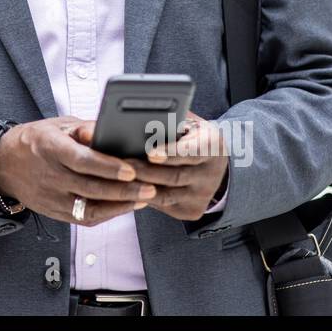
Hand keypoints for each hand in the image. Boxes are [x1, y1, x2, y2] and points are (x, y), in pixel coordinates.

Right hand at [0, 116, 154, 225]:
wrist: (4, 165)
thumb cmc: (36, 140)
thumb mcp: (57, 125)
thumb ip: (84, 128)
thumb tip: (109, 129)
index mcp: (50, 148)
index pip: (81, 160)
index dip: (107, 167)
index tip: (131, 169)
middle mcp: (50, 176)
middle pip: (91, 188)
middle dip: (123, 190)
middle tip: (151, 187)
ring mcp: (51, 198)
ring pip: (89, 208)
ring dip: (119, 205)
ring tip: (144, 198)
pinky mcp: (54, 212)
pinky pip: (84, 218)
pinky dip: (107, 214)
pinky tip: (125, 206)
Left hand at [71, 111, 229, 221]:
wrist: (214, 164)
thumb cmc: (190, 135)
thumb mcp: (187, 123)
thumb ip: (167, 121)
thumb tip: (132, 120)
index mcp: (212, 146)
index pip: (193, 151)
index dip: (171, 153)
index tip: (150, 153)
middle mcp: (211, 174)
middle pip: (175, 176)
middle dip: (147, 171)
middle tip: (122, 164)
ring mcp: (202, 195)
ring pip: (166, 195)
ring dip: (140, 187)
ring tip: (118, 177)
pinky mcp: (191, 210)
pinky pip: (163, 206)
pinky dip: (143, 198)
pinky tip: (125, 191)